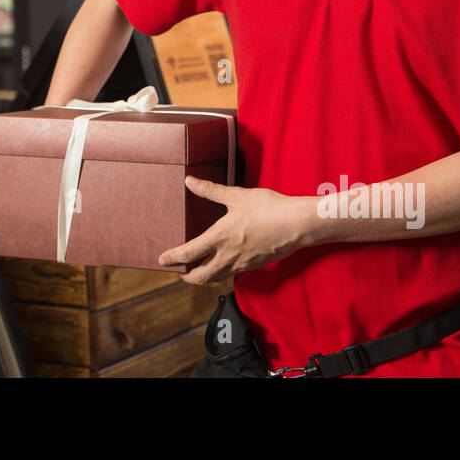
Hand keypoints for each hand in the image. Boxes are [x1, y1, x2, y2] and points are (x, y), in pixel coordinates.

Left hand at [158, 176, 311, 284]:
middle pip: (201, 277)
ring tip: (197, 269)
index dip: (173, 258)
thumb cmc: (268, 208)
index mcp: (220, 237)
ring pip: (217, 278)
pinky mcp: (254, 266)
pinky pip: (232, 274)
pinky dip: (222, 273)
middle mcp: (228, 256)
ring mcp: (242, 264)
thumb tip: (190, 181)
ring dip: (204, 277)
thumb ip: (211, 190)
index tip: (162, 260)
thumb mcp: (237, 196)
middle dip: (187, 276)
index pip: (189, 253)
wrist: (297, 225)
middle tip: (179, 271)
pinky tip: (224, 264)